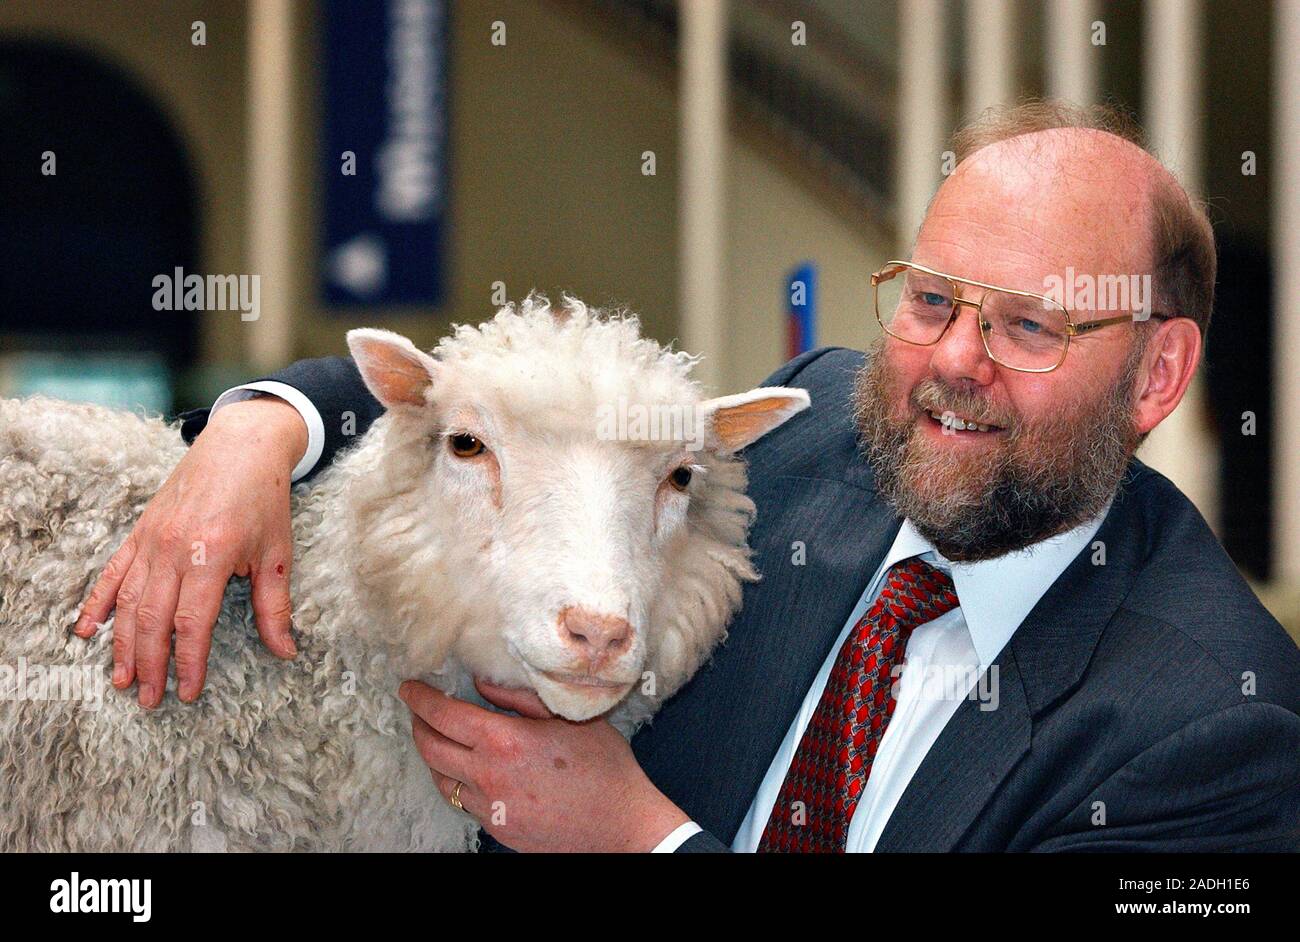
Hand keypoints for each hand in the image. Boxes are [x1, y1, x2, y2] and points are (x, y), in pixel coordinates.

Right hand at [73, 396, 306, 706]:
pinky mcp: (140, 531)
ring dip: (122, 644)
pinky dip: (98, 603)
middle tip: (149, 699)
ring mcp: (152, 539)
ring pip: (128, 602)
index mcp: (212, 554)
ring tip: (122, 678)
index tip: (189, 693)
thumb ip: (276, 606)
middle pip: (153, 619)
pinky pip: (113, 573)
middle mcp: (174, 548)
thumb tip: (286, 651)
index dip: (189, 662)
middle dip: (150, 664)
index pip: (192, 623)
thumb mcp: (278, 553)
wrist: (241, 445)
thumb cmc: (264, 499)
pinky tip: (87, 631)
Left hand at [399, 679, 689, 852]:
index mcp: (504, 742)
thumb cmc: (603, 767)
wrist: (620, 826)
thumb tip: (482, 682)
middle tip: (418, 709)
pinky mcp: (498, 829)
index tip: (410, 687)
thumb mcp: (567, 716)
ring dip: (434, 755)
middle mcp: (488, 777)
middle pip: (430, 748)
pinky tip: (471, 769)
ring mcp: (490, 808)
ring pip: (441, 780)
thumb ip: (519, 698)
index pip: (442, 715)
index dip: (420, 698)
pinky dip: (459, 781)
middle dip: (418, 724)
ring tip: (440, 738)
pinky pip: (465, 802)